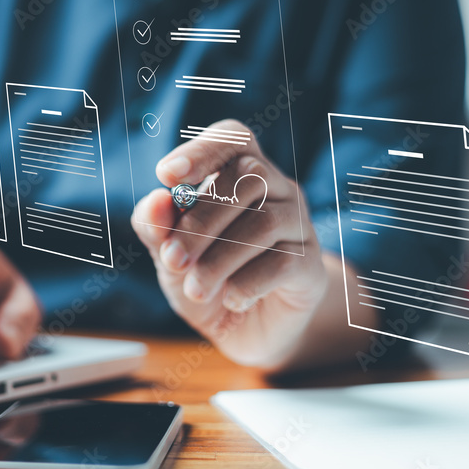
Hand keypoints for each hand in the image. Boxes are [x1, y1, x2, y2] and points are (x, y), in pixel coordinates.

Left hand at [132, 119, 328, 369]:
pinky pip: (285, 261)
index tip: (167, 177)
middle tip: (172, 260)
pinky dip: (248, 282)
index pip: (232, 138)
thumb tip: (157, 201)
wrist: (244, 330)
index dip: (203, 150)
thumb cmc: (204, 278)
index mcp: (239, 173)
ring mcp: (299, 224)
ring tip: (195, 288)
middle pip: (249, 178)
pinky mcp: (311, 263)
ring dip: (219, 259)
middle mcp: (277, 189)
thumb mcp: (169, 255)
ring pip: (265, 222)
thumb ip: (157, 228)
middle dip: (201, 221)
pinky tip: (231, 300)